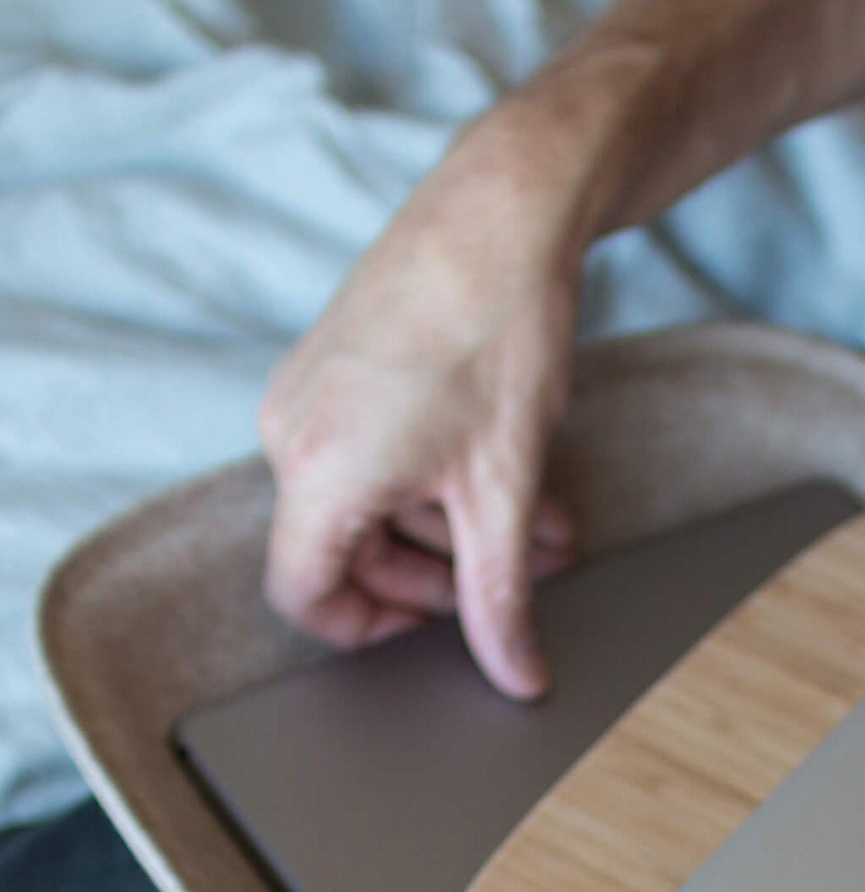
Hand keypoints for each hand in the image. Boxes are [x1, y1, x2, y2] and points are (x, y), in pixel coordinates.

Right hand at [258, 104, 588, 697]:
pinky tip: (519, 488)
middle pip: (348, 554)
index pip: (304, 595)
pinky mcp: (341, 367)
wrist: (500, 215)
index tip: (429, 642)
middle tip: (518, 586)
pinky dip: (443, 484)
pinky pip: (378, 455)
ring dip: (458, 533)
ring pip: (374, 505)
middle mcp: (293, 433)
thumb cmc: (494, 336)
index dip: (365, 636)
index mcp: (316, 471)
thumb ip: (501, 597)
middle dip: (441, 581)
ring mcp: (313, 395)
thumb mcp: (504, 491)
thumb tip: (516, 676)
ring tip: (544, 539)